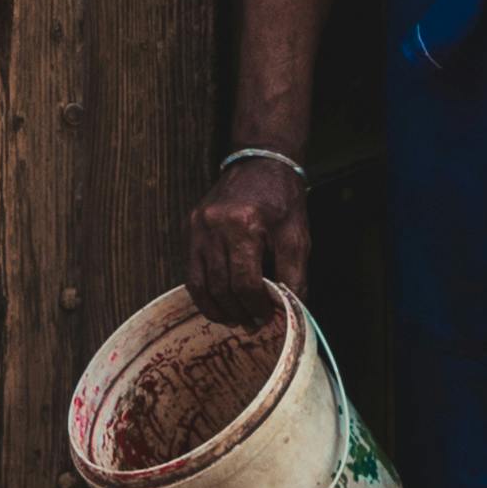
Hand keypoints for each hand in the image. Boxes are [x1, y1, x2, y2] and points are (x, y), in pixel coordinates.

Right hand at [188, 157, 308, 323]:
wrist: (260, 163)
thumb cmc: (282, 201)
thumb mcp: (297, 235)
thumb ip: (294, 274)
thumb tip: (292, 310)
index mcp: (244, 225)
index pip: (245, 282)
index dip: (256, 306)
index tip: (267, 317)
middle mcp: (214, 225)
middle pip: (221, 287)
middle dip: (237, 312)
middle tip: (252, 324)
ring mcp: (198, 227)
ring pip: (200, 283)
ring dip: (217, 309)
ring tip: (235, 319)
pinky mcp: (189, 228)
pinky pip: (191, 272)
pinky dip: (203, 294)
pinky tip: (218, 305)